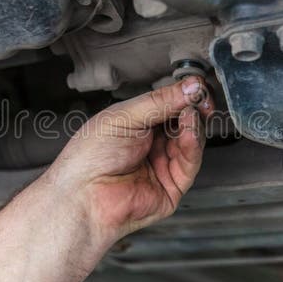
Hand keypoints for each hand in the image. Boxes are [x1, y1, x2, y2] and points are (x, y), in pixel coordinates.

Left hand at [45, 77, 213, 248]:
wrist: (83, 194)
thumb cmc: (90, 158)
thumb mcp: (126, 117)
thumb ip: (161, 101)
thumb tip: (190, 86)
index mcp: (137, 124)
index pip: (170, 106)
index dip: (184, 96)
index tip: (196, 87)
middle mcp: (151, 144)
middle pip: (185, 123)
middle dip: (193, 109)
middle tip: (199, 99)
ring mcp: (162, 165)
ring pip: (192, 142)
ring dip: (193, 125)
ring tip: (190, 114)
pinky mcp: (172, 187)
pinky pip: (189, 164)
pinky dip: (192, 145)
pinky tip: (189, 132)